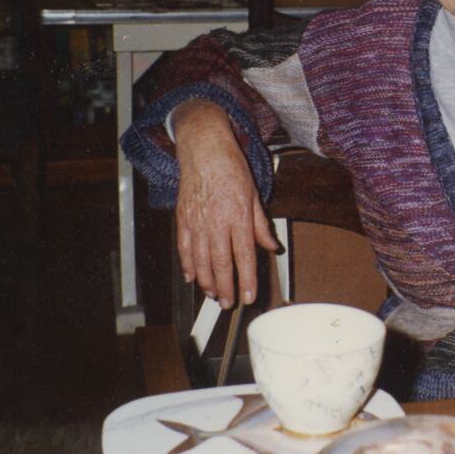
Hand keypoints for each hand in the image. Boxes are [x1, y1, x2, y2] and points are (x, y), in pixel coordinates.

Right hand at [172, 99, 280, 303]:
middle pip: (221, 264)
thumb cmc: (231, 169)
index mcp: (238, 216)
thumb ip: (261, 225)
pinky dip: (187, 265)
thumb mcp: (254, 195)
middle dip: (226, 288)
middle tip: (229, 303)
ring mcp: (197, 222)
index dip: (247, 280)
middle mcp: (217, 223)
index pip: (245, 256)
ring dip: (207, 282)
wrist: (204, 150)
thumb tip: (271, 247)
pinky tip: (192, 278)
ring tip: (213, 295)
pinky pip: (184, 248)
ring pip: (201, 261)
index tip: (249, 296)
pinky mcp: (183, 219)